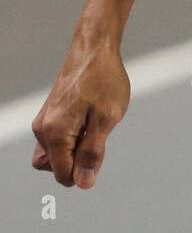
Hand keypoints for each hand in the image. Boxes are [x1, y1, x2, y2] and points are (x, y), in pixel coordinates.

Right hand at [31, 34, 130, 188]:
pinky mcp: (48, 115)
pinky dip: (71, 140)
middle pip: (56, 169)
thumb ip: (92, 153)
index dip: (85, 171)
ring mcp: (43, 122)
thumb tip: (83, 183)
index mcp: (55, 133)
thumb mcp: (107, 119)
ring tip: (94, 126)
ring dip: (74, 150)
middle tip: (98, 135)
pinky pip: (55, 141)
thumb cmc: (104, 80)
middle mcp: (42, 130)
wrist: (94, 49)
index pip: (64, 175)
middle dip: (77, 162)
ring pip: (54, 156)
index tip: (101, 147)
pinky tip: (87, 121)